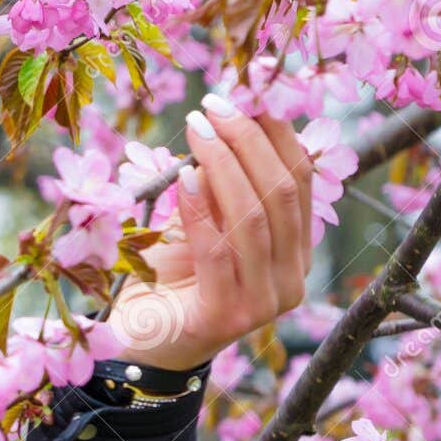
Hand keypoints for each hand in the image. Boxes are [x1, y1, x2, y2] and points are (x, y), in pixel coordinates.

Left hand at [109, 97, 314, 372]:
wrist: (139, 344)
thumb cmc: (168, 279)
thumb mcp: (200, 223)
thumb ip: (219, 187)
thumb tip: (225, 120)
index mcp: (295, 253)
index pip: (301, 182)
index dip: (277, 135)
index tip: (246, 96)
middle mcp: (291, 279)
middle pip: (283, 194)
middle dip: (248, 140)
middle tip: (214, 104)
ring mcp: (264, 303)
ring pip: (255, 218)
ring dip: (223, 164)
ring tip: (197, 127)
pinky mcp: (226, 317)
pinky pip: (218, 253)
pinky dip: (201, 211)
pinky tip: (184, 177)